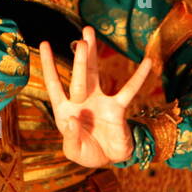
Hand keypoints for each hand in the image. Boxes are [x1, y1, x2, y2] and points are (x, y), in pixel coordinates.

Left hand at [39, 26, 151, 168]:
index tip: (44, 43)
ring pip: (94, 74)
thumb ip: (71, 137)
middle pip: (77, 76)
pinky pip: (129, 91)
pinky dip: (138, 77)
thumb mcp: (74, 151)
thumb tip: (72, 119)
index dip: (49, 65)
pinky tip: (147, 62)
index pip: (54, 84)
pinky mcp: (117, 108)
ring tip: (89, 32)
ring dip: (91, 55)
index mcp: (64, 110)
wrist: (109, 158)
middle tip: (81, 39)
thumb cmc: (87, 152)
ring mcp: (99, 101)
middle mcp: (80, 100)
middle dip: (79, 59)